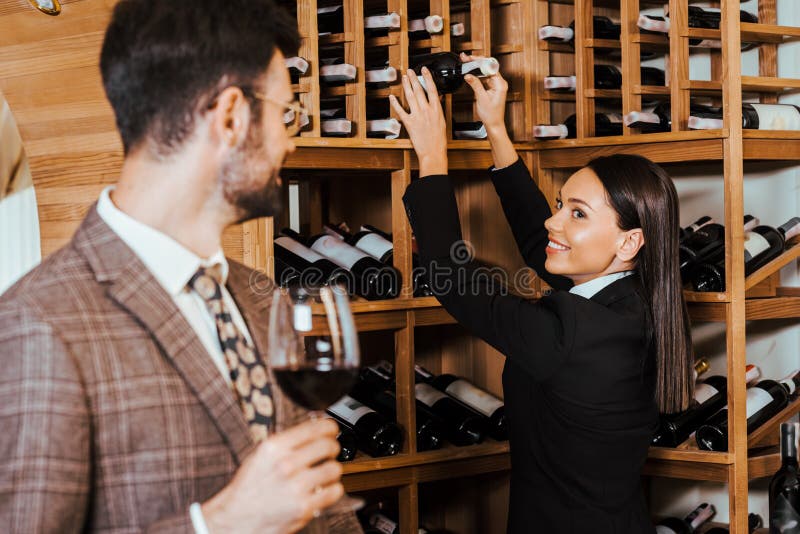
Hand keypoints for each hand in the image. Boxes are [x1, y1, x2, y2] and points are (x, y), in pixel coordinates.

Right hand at [202, 418, 343, 533]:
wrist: (236, 520)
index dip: (329, 427)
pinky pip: (334, 492)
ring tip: (323, 473)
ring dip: (332, 470)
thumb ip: (286, 442)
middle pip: (328, 446)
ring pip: (334, 469)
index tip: (331, 430)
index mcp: (274, 448)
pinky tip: (322, 489)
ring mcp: (296, 487)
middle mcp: (285, 465)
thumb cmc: (249, 488)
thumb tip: (314, 430)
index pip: (315, 428)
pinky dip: (332, 490)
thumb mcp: (261, 455)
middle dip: (333, 448)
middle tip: (330, 452)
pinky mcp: (304, 507)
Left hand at [389, 67, 447, 176]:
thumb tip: (437, 99)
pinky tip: (392, 97)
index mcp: (436, 109)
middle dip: (413, 78)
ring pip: (410, 97)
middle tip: (409, 71)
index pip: (432, 89)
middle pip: (419, 90)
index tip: (424, 70)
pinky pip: (400, 111)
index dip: (427, 77)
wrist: (433, 152)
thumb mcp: (442, 121)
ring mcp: (417, 116)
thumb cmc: (439, 140)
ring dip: (406, 86)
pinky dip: (395, 103)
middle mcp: (426, 110)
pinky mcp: (409, 123)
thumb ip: (438, 109)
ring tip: (404, 78)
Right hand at [460, 53, 507, 133]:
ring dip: (476, 67)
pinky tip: (471, 71)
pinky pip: (485, 77)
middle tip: (466, 58)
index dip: (480, 61)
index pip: (490, 67)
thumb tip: (468, 75)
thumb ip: (475, 85)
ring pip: (486, 71)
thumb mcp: (481, 98)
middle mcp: (500, 82)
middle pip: (488, 67)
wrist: (494, 124)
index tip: (471, 59)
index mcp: (500, 84)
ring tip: (466, 62)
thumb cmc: (491, 115)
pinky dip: (478, 73)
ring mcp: (496, 84)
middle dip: (477, 62)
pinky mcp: (493, 87)